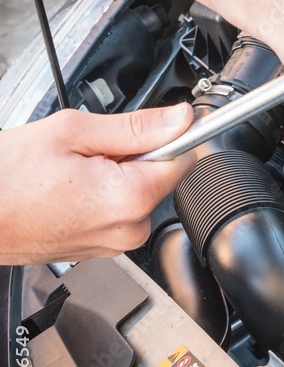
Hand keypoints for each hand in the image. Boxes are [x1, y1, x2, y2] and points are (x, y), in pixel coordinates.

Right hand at [0, 104, 195, 264]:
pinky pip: (118, 213)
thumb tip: (179, 118)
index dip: (169, 136)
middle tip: (89, 152)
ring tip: (72, 174)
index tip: (153, 126)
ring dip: (115, 177)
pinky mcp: (102, 248)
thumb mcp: (71, 133)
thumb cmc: (5, 179)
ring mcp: (116, 243)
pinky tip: (69, 191)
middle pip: (159, 176)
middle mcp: (130, 228)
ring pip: (138, 195)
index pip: (184, 159)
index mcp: (130, 197)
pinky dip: (102, 197)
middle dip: (133, 157)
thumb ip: (134, 127)